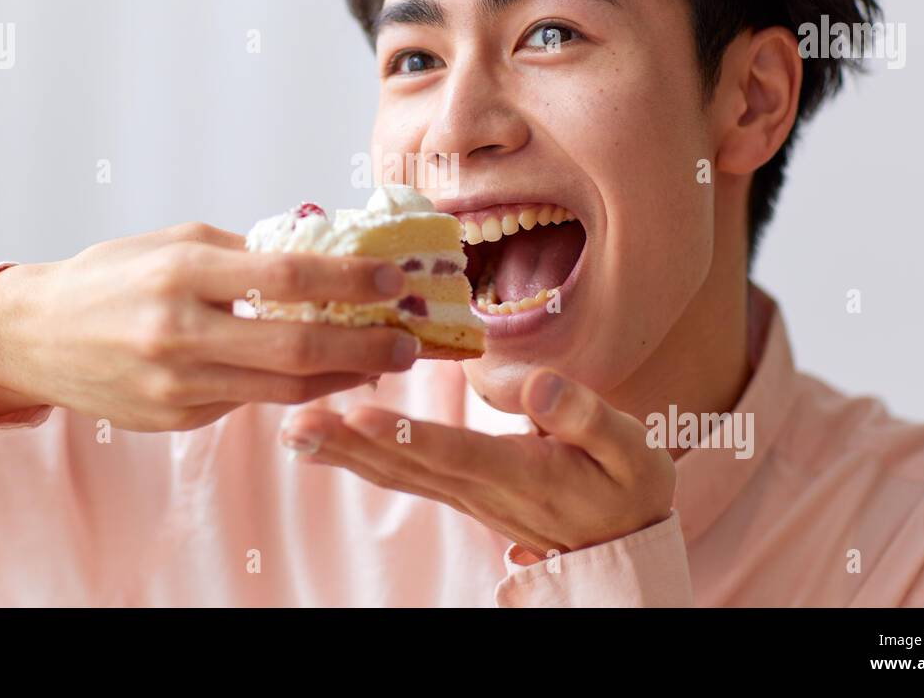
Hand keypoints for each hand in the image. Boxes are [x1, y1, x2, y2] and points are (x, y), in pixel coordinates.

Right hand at [0, 222, 420, 430]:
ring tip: (381, 361)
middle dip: (365, 346)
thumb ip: (245, 253)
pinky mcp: (176, 418)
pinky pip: (251, 402)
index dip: (348, 280)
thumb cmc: (113, 277)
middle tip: (408, 341)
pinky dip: (296, 389)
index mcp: (180, 274)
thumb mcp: (175, 244)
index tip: (393, 279)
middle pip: (296, 346)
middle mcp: (179, 333)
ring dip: (344, 376)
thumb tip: (323, 258)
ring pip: (284, 388)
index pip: (285, 275)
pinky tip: (325, 374)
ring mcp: (177, 385)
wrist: (35, 337)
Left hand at [279, 369, 675, 556]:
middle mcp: (482, 488)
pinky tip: (329, 438)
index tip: (358, 415)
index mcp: (522, 474)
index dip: (405, 434)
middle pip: (406, 465)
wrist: (625, 539)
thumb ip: (585, 416)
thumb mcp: (629, 449)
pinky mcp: (461, 487)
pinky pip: (403, 472)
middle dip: (348, 443)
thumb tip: (536, 384)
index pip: (455, 451)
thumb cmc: (628, 485)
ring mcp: (466, 493)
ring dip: (343, 451)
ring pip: (396, 472)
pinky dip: (362, 454)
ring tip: (294, 430)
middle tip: (294, 424)